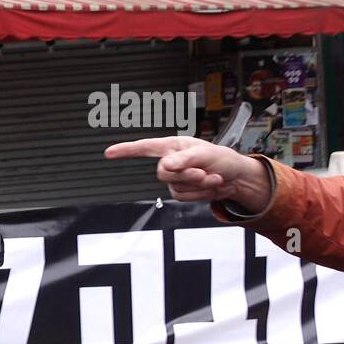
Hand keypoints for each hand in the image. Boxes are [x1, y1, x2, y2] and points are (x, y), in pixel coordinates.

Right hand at [104, 136, 272, 211]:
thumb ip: (184, 159)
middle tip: (204, 173)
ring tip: (214, 178)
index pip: (143, 148)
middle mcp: (170, 161)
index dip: (125, 150)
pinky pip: (184, 197)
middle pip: (162, 173)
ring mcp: (174, 178)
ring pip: (175, 187)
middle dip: (185, 175)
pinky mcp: (181, 192)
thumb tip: (165, 165)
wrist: (236, 178)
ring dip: (198, 186)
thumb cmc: (221, 158)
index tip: (108, 152)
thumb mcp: (205, 153)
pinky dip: (201, 194)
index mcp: (172, 146)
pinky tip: (211, 186)